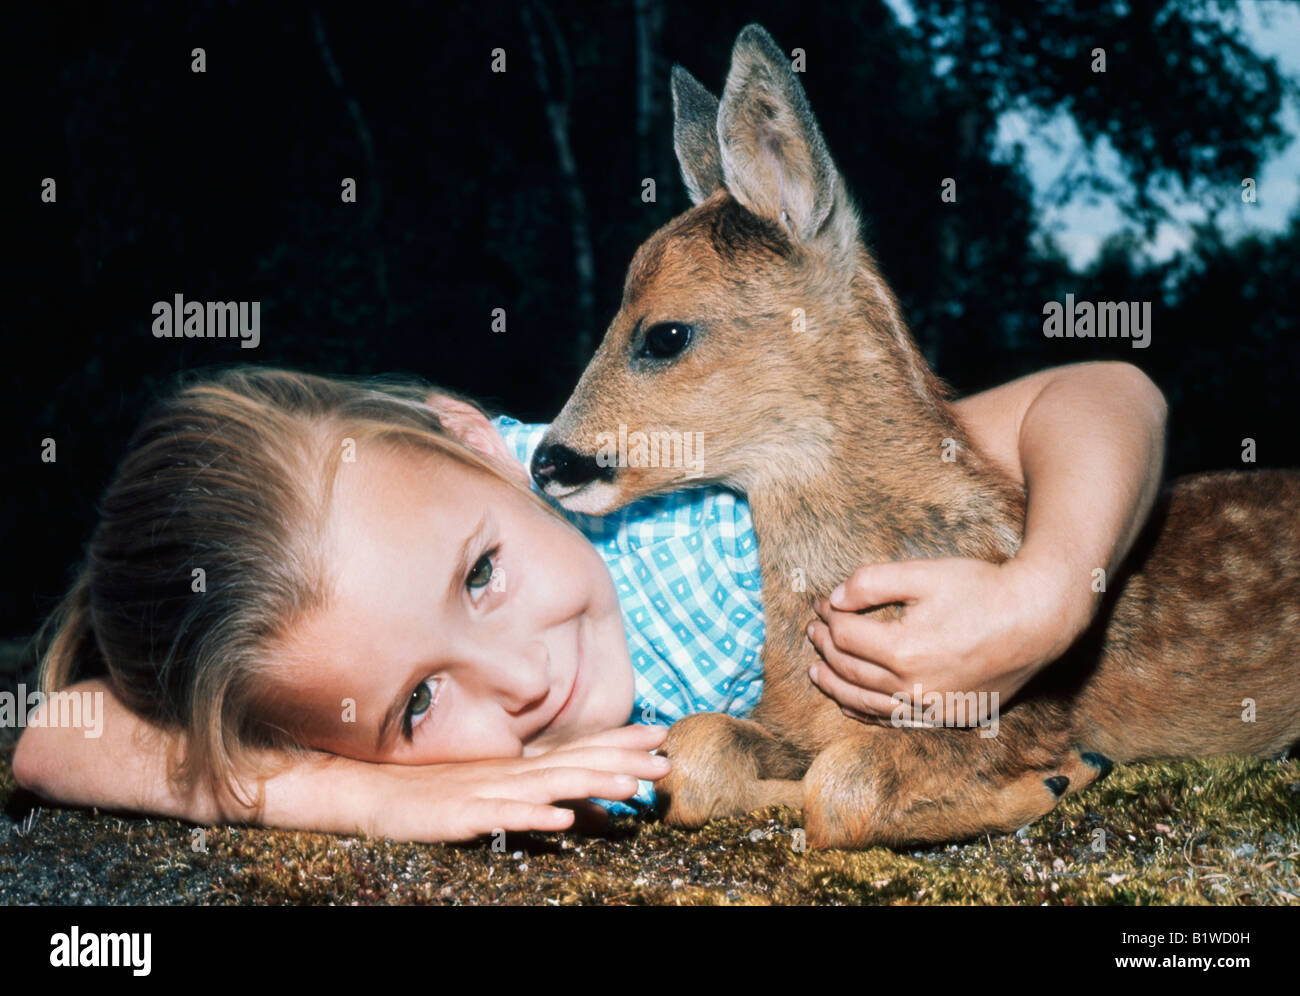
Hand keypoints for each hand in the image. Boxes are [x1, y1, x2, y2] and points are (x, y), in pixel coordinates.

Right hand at [364, 723, 668, 841]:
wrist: (367, 791)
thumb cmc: (433, 795)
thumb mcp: (497, 800)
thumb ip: (546, 804)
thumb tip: (596, 816)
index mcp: (518, 765)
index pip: (578, 748)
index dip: (619, 740)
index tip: (660, 734)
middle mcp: (509, 771)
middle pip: (574, 762)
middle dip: (621, 759)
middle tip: (665, 758)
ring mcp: (487, 790)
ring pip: (547, 785)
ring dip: (590, 784)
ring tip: (630, 785)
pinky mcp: (462, 814)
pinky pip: (502, 817)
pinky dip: (533, 816)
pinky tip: (562, 819)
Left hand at [804, 557, 1091, 725]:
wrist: (1039, 619)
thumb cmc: (983, 590)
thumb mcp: (924, 573)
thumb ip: (872, 582)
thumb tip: (834, 599)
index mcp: (903, 650)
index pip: (845, 635)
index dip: (828, 616)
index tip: (821, 602)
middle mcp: (913, 687)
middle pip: (850, 669)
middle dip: (825, 647)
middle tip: (813, 630)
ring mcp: (931, 707)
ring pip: (866, 703)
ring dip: (836, 686)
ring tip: (816, 672)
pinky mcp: (948, 716)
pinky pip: (894, 721)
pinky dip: (866, 713)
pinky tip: (852, 704)